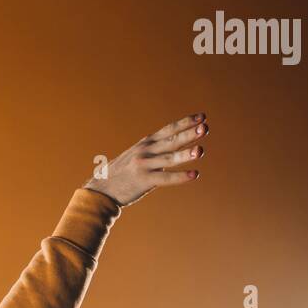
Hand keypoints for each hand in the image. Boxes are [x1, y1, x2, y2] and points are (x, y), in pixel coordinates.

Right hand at [85, 113, 209, 206]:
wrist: (102, 190)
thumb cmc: (121, 174)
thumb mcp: (137, 156)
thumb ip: (154, 151)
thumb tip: (172, 148)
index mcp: (146, 143)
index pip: (169, 129)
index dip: (186, 122)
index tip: (202, 117)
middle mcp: (146, 151)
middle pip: (171, 140)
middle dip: (189, 133)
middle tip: (205, 127)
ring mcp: (144, 165)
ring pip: (169, 158)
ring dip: (186, 154)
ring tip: (201, 150)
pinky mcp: (144, 180)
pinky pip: (166, 178)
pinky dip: (180, 176)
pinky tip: (194, 174)